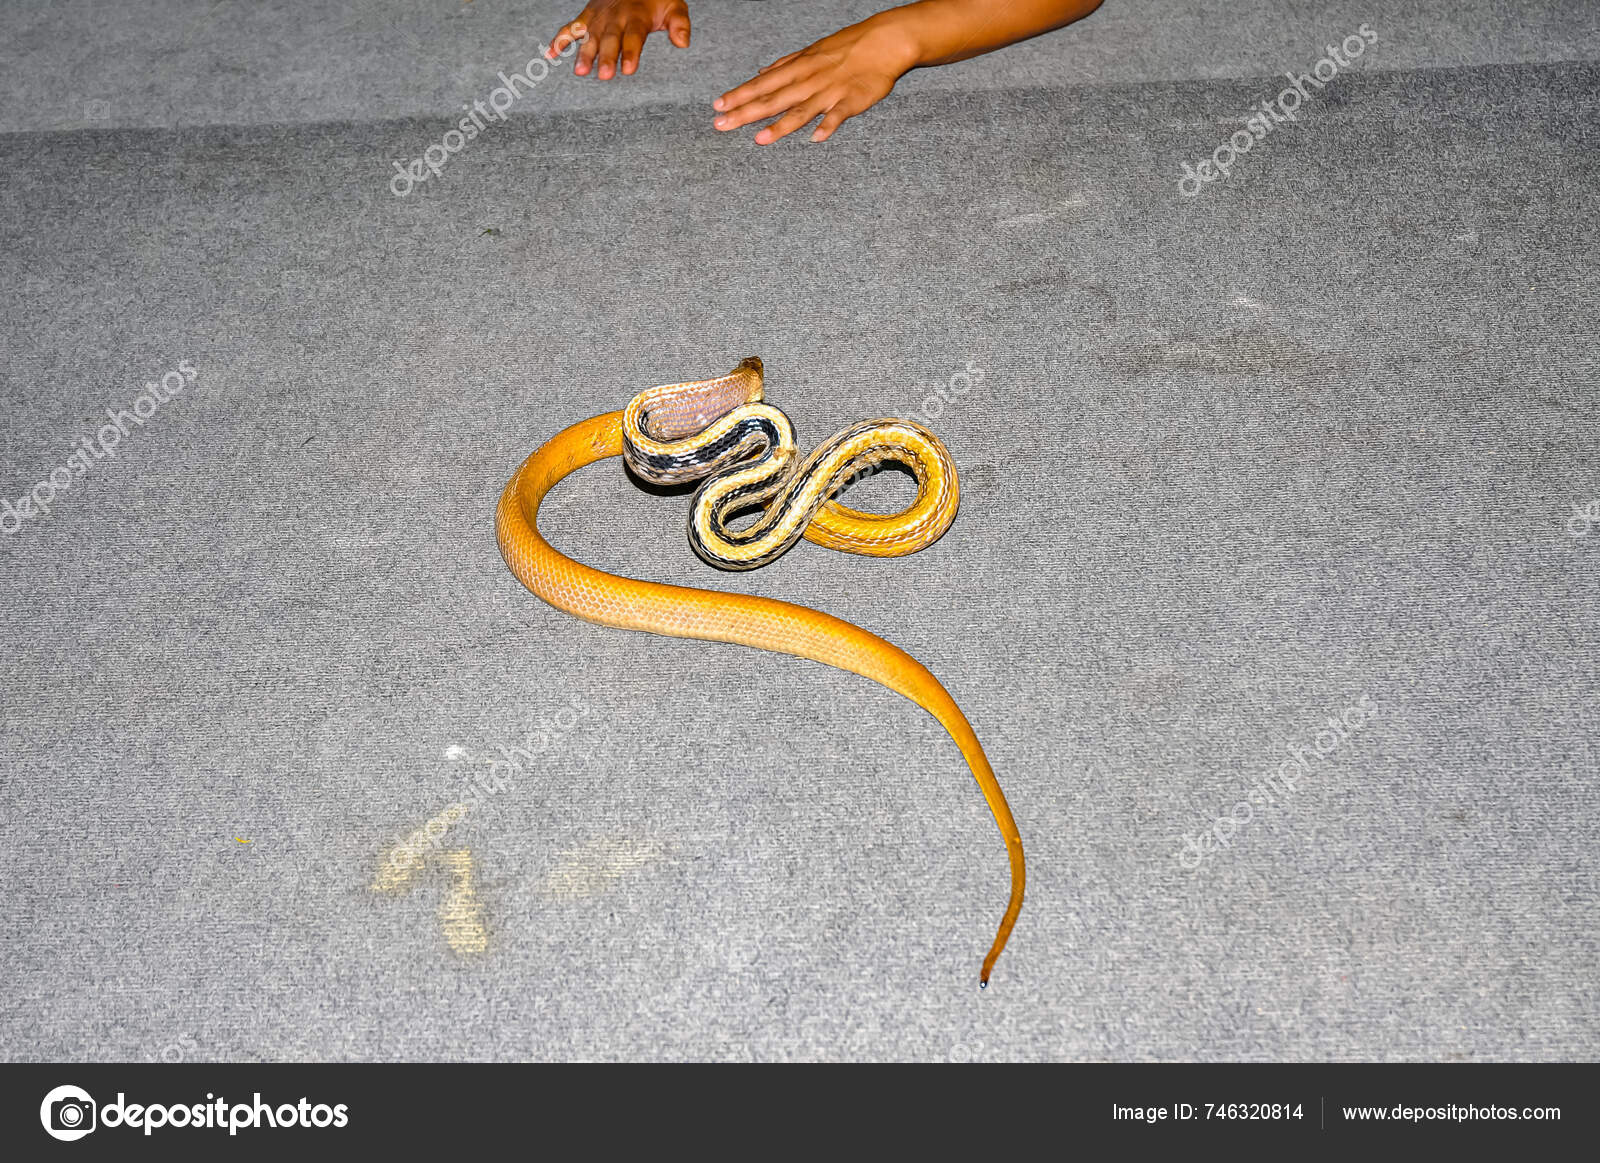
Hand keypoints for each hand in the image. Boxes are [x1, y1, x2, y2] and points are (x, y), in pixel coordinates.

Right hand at [547, 0, 690, 78]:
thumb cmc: (657, 0)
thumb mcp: (674, 6)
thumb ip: (680, 24)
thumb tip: (683, 43)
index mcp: (636, 16)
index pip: (634, 36)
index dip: (631, 52)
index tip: (628, 70)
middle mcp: (615, 16)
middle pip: (610, 39)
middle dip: (607, 57)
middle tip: (605, 76)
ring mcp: (598, 17)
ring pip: (589, 36)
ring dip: (584, 53)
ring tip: (580, 71)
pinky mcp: (587, 17)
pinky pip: (570, 27)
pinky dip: (559, 39)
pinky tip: (551, 54)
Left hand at [712, 15, 919, 143]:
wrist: (884, 41)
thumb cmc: (847, 46)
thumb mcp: (811, 51)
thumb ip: (785, 64)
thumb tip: (761, 73)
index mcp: (798, 68)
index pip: (762, 84)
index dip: (739, 95)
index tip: (717, 105)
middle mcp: (808, 80)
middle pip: (772, 99)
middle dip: (745, 112)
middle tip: (720, 125)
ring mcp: (829, 91)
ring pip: (801, 110)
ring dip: (780, 125)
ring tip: (759, 140)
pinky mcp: (851, 100)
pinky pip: (838, 115)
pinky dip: (828, 125)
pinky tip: (816, 139)